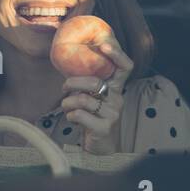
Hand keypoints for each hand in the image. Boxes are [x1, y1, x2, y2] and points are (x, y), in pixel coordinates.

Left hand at [60, 40, 133, 154]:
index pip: (125, 67)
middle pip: (96, 82)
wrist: (101, 145)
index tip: (104, 44)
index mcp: (116, 88)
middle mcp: (117, 99)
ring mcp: (112, 114)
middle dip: (73, 82)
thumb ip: (88, 81)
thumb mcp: (93, 96)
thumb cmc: (93, 116)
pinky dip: (70, 115)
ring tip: (66, 106)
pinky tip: (72, 118)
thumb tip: (69, 59)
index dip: (117, 54)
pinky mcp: (104, 128)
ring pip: (84, 99)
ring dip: (68, 103)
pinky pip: (80, 115)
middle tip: (64, 87)